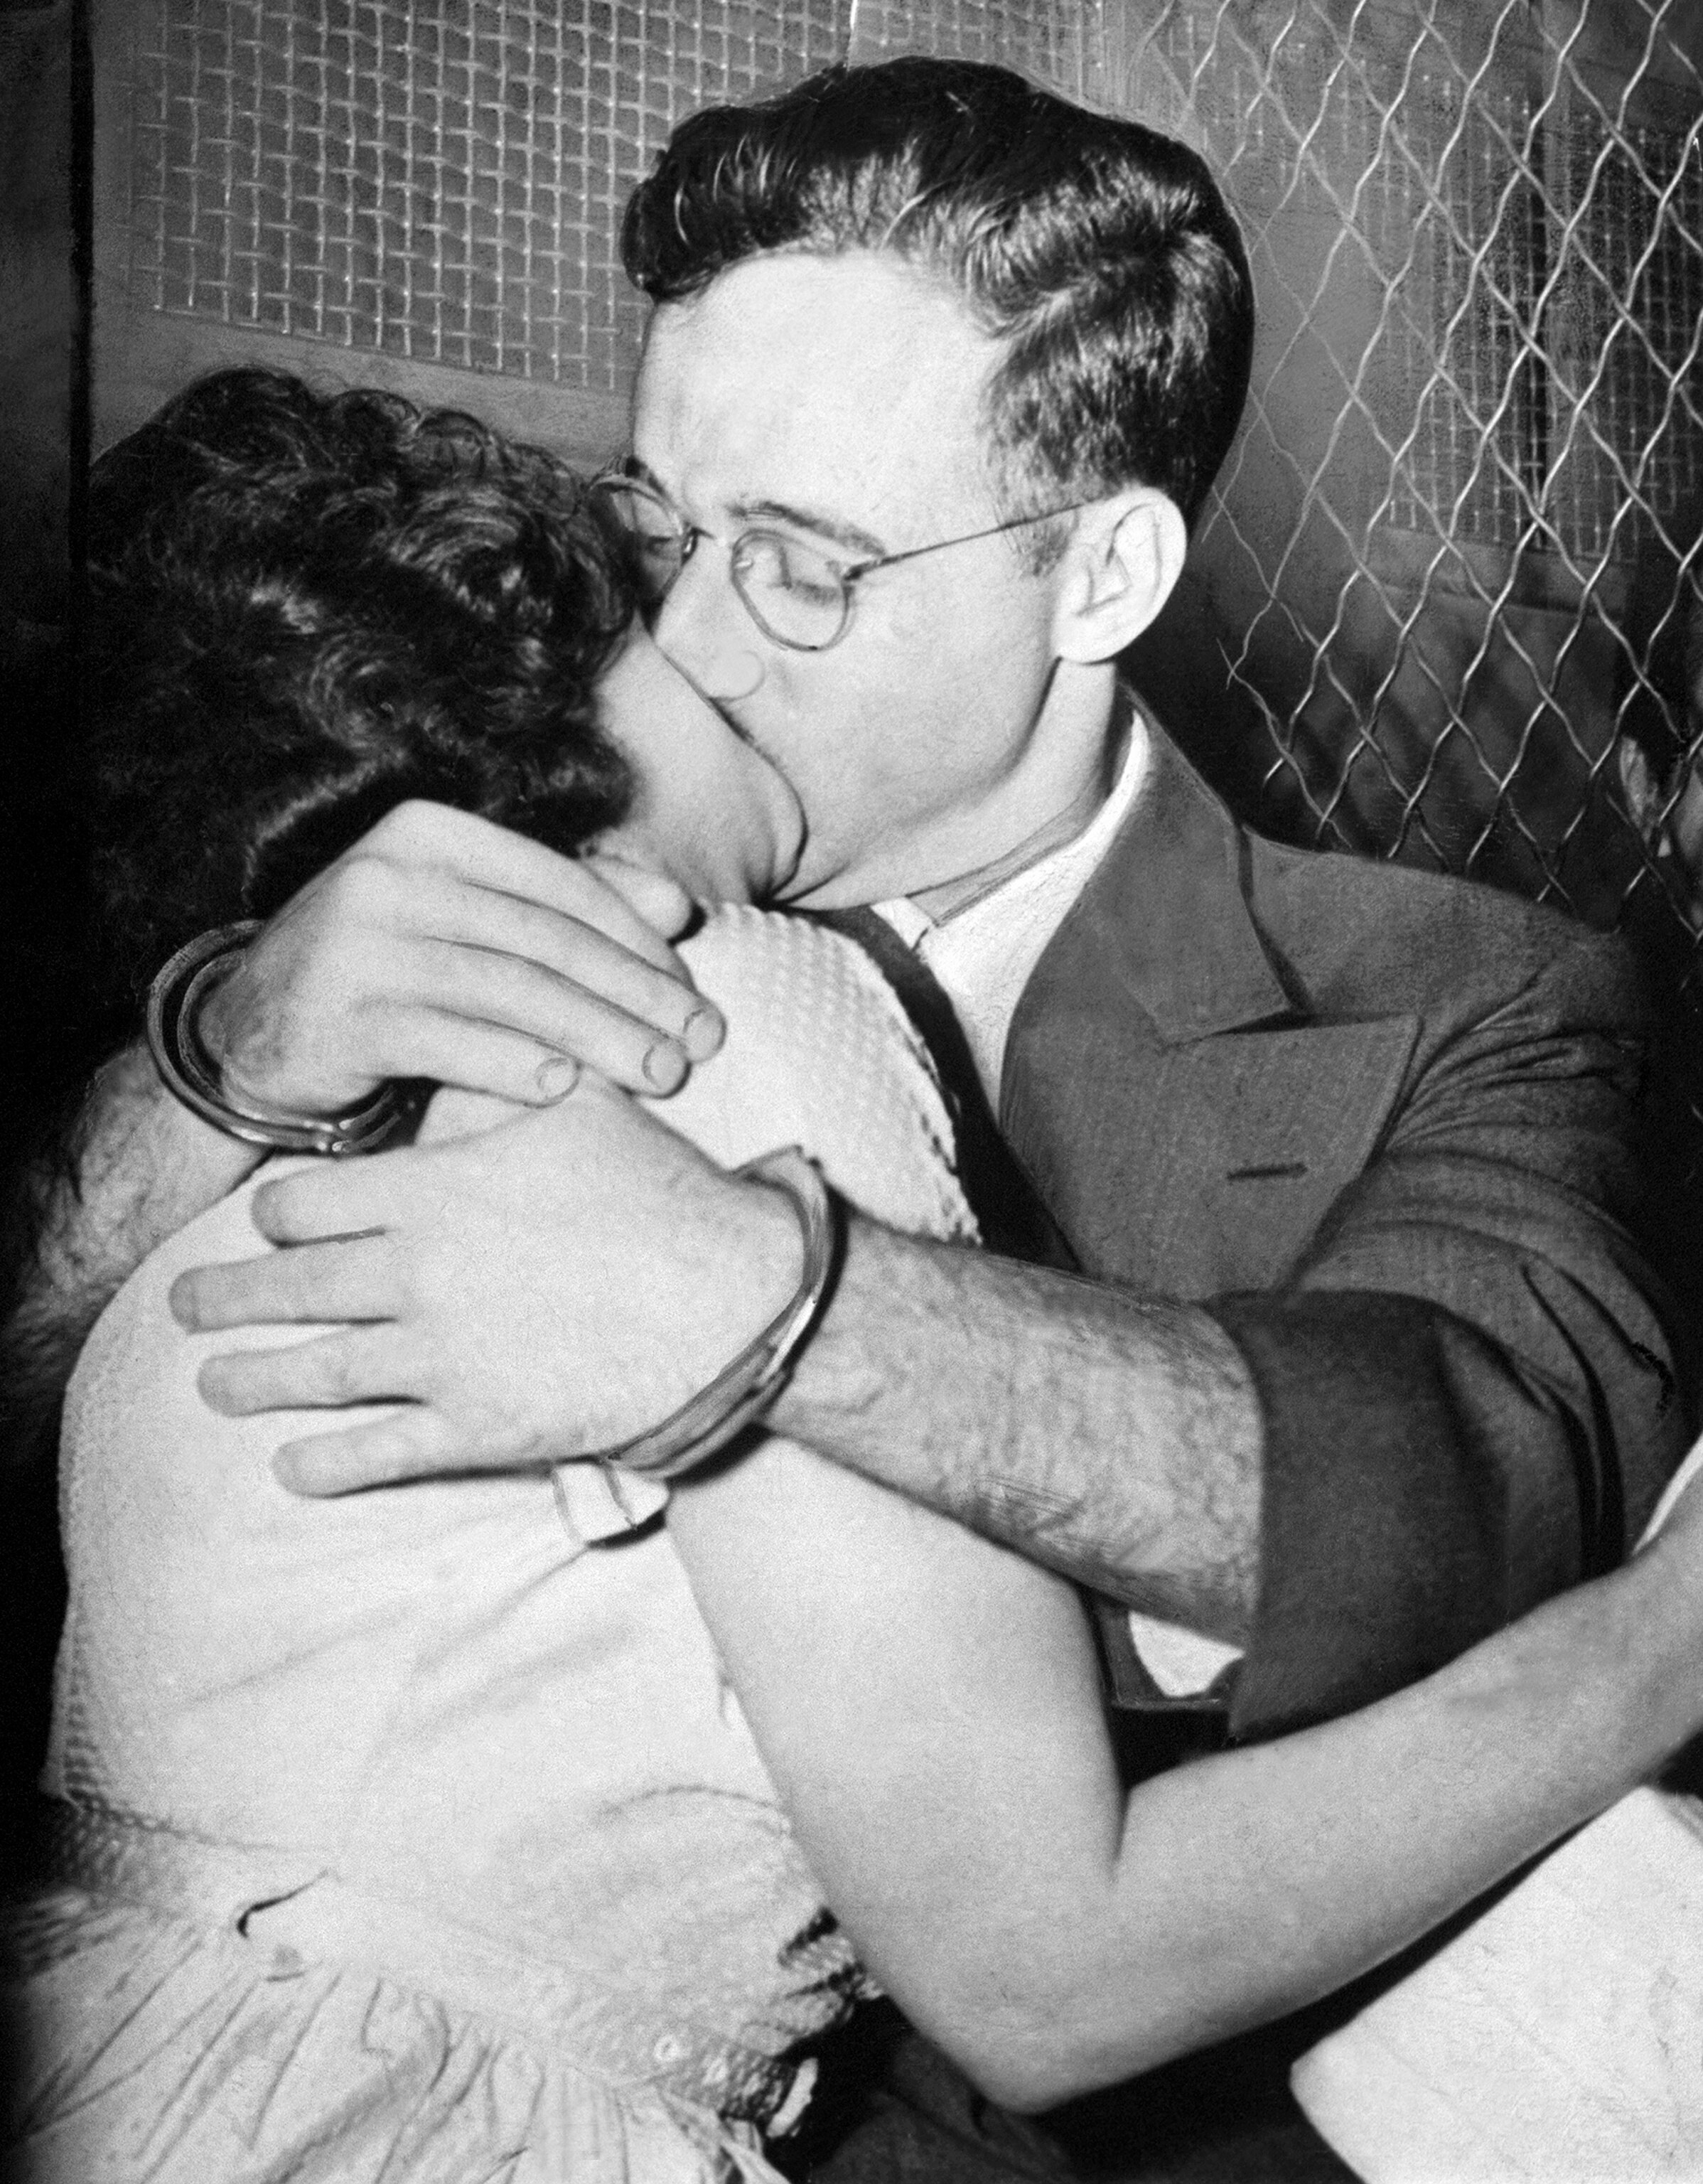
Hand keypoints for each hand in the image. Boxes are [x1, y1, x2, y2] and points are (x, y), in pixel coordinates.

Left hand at [169, 1083, 806, 1493]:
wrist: (734, 1294)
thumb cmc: (658, 1188)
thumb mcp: (575, 1104)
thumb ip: (497, 1075)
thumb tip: (455, 1040)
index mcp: (430, 1191)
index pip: (303, 1204)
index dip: (274, 1214)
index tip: (264, 1223)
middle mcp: (416, 1275)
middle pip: (285, 1287)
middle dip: (223, 1296)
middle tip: (183, 1302)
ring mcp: (442, 1358)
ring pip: (314, 1374)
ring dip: (250, 1381)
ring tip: (212, 1386)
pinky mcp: (479, 1428)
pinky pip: (377, 1454)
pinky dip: (323, 1464)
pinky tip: (291, 1466)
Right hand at [198, 801, 724, 1115]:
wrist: (249, 1033)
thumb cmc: (386, 976)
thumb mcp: (469, 924)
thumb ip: (566, 909)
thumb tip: (678, 909)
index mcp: (430, 833)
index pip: (562, 886)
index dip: (639, 944)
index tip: (694, 997)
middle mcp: (388, 874)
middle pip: (544, 940)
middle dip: (634, 996)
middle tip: (698, 1045)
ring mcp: (356, 942)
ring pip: (507, 990)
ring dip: (596, 1037)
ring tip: (660, 1075)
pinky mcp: (336, 1014)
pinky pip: (446, 1041)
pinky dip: (512, 1065)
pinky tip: (567, 1089)